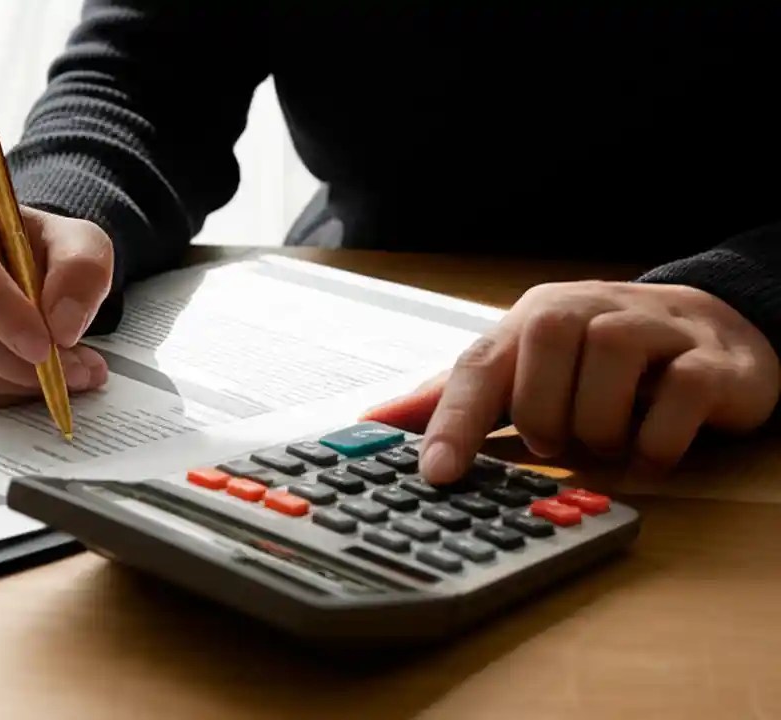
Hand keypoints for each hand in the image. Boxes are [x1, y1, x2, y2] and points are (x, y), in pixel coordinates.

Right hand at [0, 192, 112, 405]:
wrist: (21, 267)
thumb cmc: (42, 249)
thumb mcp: (81, 242)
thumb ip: (81, 270)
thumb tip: (62, 327)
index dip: (2, 308)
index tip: (46, 343)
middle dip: (13, 359)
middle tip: (70, 372)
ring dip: (13, 380)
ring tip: (67, 376)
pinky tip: (32, 381)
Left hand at [363, 281, 779, 482]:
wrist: (705, 332)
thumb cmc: (593, 363)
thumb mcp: (519, 374)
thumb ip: (453, 398)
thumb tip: (371, 420)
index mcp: (530, 321)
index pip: (480, 365)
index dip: (454, 420)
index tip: (436, 472)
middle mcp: (586, 311)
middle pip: (545, 351)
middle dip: (544, 416)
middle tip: (557, 444)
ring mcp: (651, 329)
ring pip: (611, 364)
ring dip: (600, 424)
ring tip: (604, 442)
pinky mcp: (708, 360)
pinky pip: (681, 394)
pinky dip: (658, 439)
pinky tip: (649, 453)